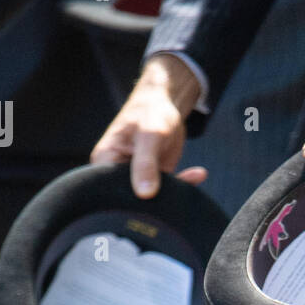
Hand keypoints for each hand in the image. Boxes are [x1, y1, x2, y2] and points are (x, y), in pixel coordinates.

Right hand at [92, 55, 206, 196]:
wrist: (165, 104)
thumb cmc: (150, 113)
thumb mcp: (150, 136)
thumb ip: (146, 164)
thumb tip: (145, 195)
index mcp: (105, 161)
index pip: (110, 190)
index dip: (130, 199)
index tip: (153, 196)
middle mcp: (117, 173)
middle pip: (131, 198)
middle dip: (155, 200)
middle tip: (179, 187)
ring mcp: (136, 178)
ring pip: (152, 197)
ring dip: (174, 191)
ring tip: (195, 175)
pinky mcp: (154, 179)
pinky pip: (168, 189)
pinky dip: (184, 183)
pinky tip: (199, 173)